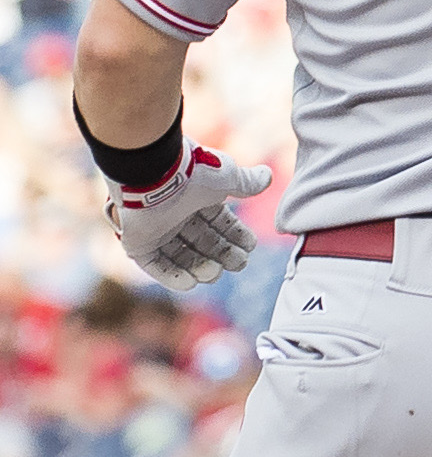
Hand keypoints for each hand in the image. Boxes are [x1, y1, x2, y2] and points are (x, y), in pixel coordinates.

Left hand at [108, 139, 271, 292]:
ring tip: (214, 275)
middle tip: (239, 265)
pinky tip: (190, 284)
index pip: (220, 222)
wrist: (155, 173)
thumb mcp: (228, 177)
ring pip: (181, 255)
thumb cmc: (195, 172)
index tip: (250, 247)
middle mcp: (178, 216)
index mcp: (198, 199)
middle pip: (203, 241)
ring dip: (199, 267)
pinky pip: (155, 264)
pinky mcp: (138, 243)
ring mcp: (157, 231)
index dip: (236, 235)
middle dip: (222, 254)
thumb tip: (267, 178)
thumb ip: (247, 182)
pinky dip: (171, 276)